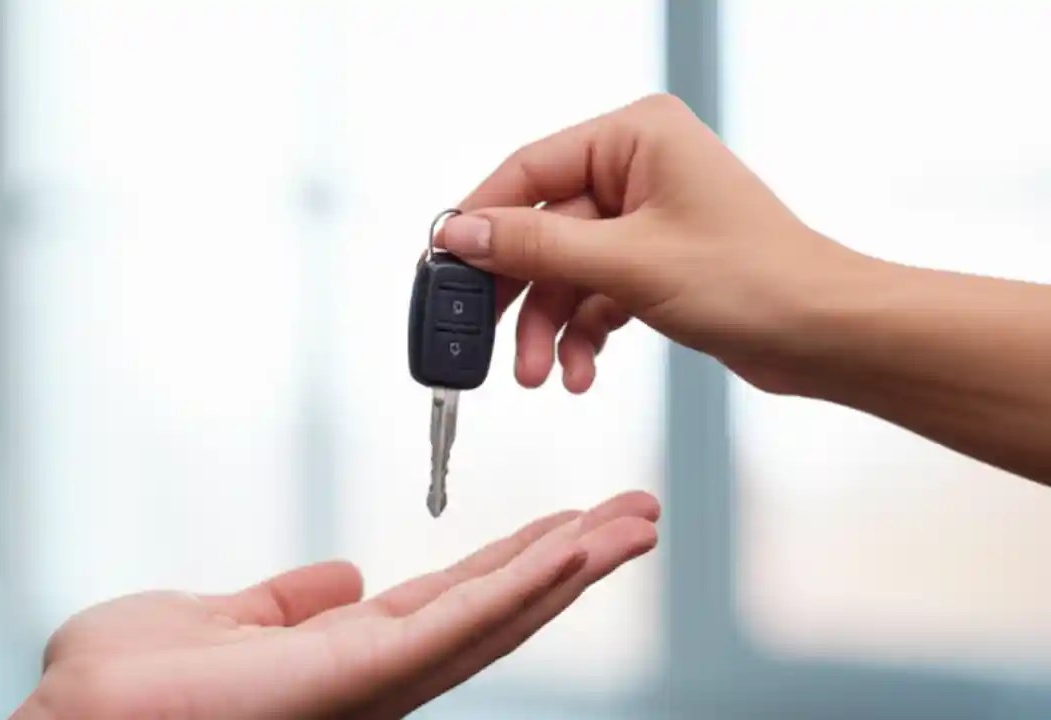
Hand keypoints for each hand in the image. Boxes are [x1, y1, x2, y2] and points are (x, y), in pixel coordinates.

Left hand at [12, 491, 658, 719]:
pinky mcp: (360, 680)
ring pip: (493, 619)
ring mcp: (373, 683)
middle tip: (638, 517)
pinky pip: (455, 628)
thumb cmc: (125, 689)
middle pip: (492, 611)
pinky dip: (519, 590)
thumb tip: (340, 574)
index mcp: (342, 656)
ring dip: (568, 570)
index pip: (448, 601)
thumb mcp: (218, 621)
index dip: (513, 562)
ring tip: (633, 524)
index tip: (566, 523)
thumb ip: (284, 603)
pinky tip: (569, 552)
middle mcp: (374, 676)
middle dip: (568, 563)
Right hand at [439, 93, 868, 394]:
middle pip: (543, 228)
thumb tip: (463, 234)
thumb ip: (536, 246)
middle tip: (483, 336)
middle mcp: (639, 168)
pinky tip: (580, 370)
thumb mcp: (627, 262)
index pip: (530, 170)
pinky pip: (593, 293)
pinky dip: (582, 333)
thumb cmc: (757, 279)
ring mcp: (646, 218)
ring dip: (550, 326)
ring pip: (565, 270)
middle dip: (521, 293)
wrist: (825, 336)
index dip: (482, 219)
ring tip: (543, 372)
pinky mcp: (654, 262)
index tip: (444, 262)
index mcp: (636, 136)